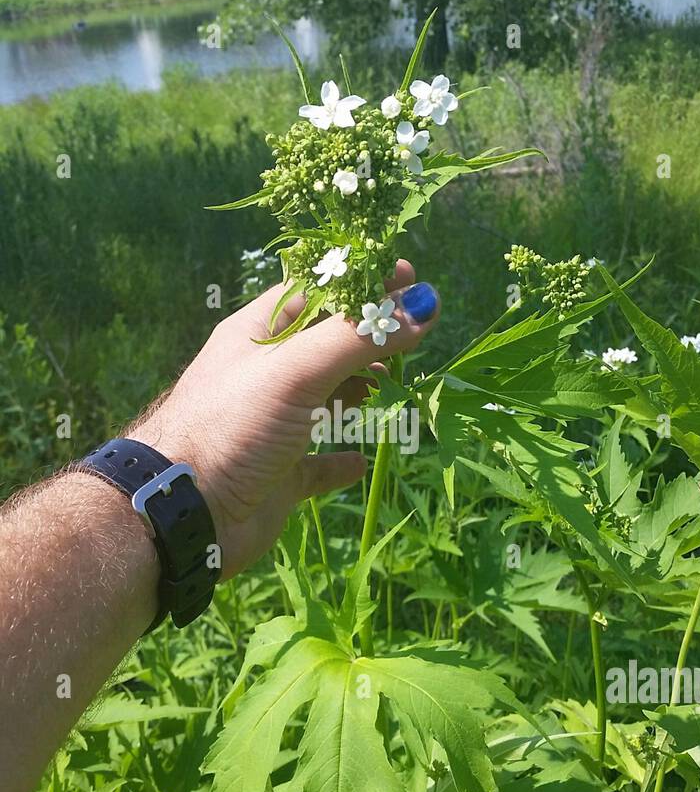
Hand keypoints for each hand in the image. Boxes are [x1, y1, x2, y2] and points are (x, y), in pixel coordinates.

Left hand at [129, 261, 439, 576]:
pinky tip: (361, 461)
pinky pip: (315, 463)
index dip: (358, 282)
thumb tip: (424, 302)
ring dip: (358, 390)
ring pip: (324, 399)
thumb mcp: (296, 370)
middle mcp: (264, 375)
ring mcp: (271, 426)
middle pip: (324, 344)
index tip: (408, 277)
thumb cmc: (233, 425)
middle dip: (366, 338)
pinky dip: (339, 460)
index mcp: (257, 335)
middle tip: (413, 338)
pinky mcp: (276, 476)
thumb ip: (357, 336)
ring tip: (393, 386)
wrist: (183, 513)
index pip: (314, 292)